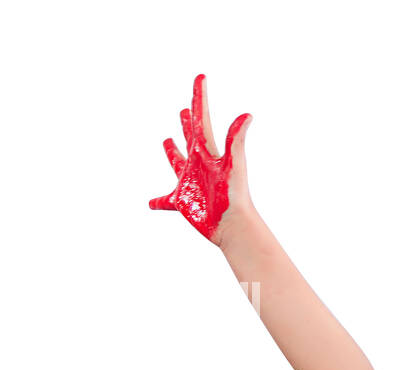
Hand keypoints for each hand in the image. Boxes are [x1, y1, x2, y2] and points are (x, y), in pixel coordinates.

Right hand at [148, 74, 252, 245]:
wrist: (233, 225)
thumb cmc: (234, 196)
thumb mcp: (234, 165)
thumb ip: (236, 139)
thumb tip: (247, 115)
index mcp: (208, 153)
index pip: (201, 120)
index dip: (200, 98)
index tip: (201, 77)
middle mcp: (199, 164)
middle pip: (190, 138)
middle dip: (186, 123)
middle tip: (183, 109)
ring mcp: (190, 182)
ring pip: (178, 164)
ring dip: (172, 153)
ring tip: (167, 141)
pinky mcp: (183, 202)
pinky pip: (167, 201)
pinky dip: (158, 201)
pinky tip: (151, 203)